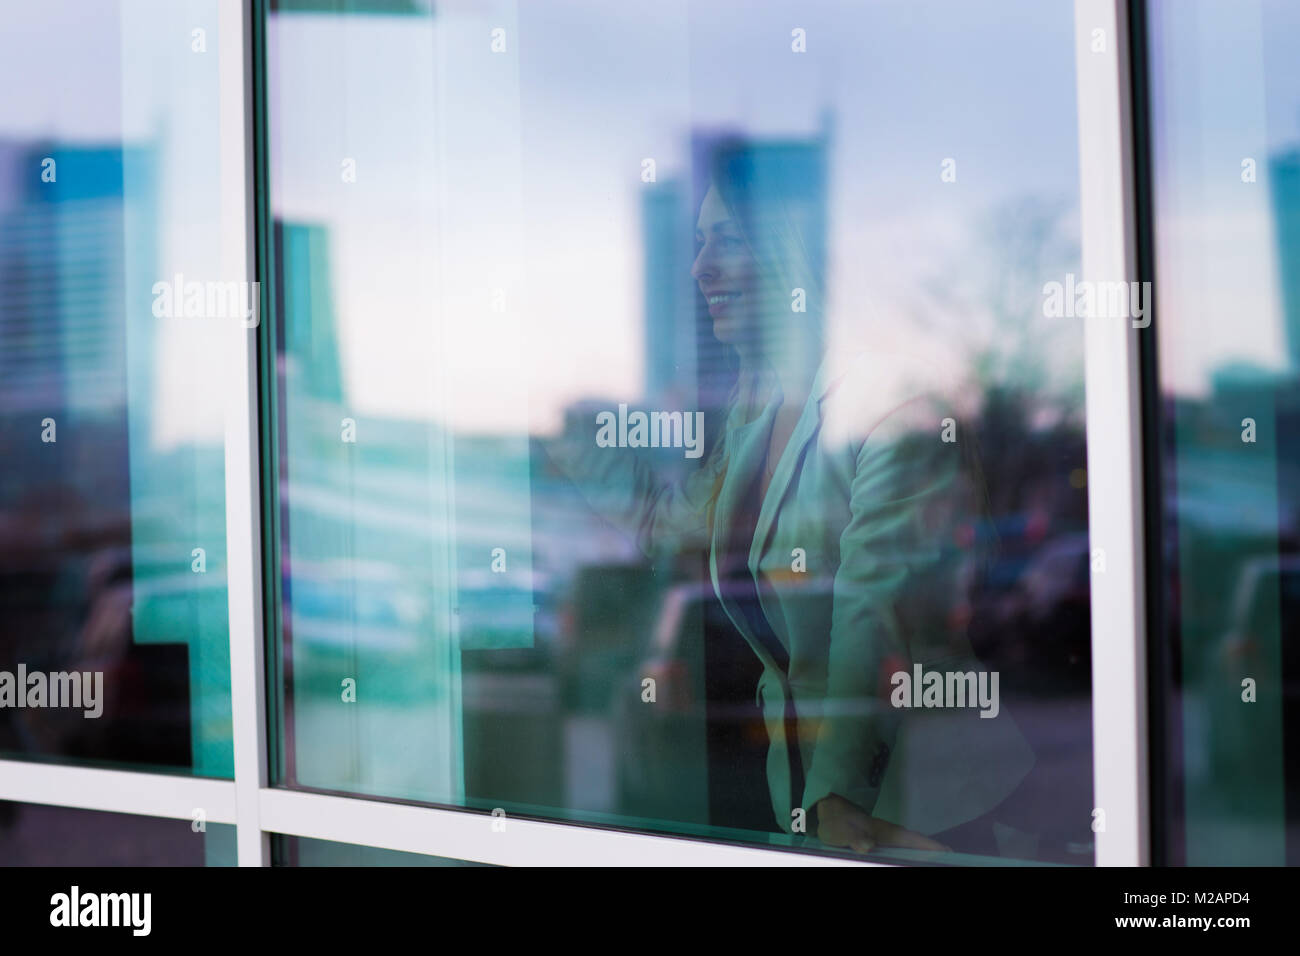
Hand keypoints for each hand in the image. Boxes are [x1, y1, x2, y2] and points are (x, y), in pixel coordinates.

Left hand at [814, 793, 950, 854]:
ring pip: (908, 846)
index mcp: (883, 831)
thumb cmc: (836, 820)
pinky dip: (909, 853)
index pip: (910, 839)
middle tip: (950, 857)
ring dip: (922, 852)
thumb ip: (853, 837)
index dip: (928, 845)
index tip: (947, 851)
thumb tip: (867, 847)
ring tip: (938, 858)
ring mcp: (885, 838)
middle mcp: (888, 834)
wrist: (827, 812)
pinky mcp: (879, 842)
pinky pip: (899, 849)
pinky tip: (913, 858)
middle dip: (931, 850)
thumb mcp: (841, 828)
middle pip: (914, 843)